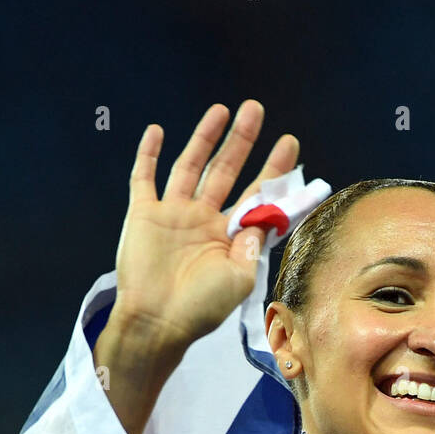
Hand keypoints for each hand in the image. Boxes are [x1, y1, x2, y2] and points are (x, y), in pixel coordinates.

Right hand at [107, 100, 298, 356]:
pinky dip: (148, 155)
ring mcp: (173, 215)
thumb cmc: (201, 309)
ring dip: (205, 138)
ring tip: (221, 110)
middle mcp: (203, 221)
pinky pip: (144, 178)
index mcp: (229, 238)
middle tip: (256, 109)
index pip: (256, 195)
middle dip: (241, 141)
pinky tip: (157, 132)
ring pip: (191, 166)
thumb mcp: (239, 280)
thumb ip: (253, 245)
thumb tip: (264, 218)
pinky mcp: (144, 215)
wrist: (157, 324)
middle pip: (226, 171)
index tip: (290, 143)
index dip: (274, 170)